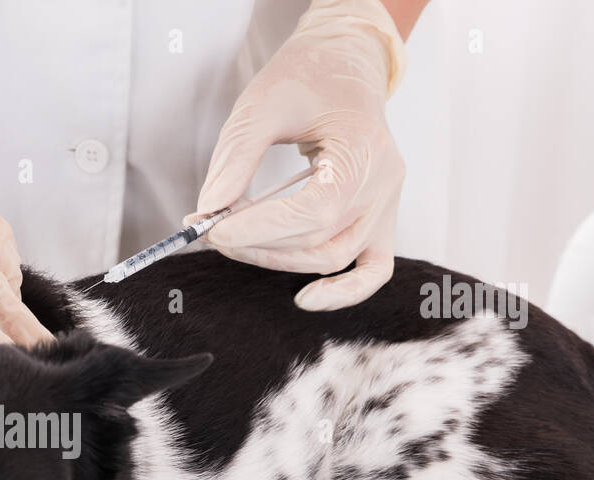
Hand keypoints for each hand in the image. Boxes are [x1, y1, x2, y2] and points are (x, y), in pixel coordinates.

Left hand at [188, 0, 407, 310]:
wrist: (343, 66)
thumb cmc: (307, 78)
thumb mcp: (262, 104)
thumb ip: (236, 158)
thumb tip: (207, 211)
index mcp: (364, 148)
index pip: (314, 210)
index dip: (260, 228)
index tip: (212, 228)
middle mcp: (383, 183)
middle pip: (320, 240)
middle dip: (258, 243)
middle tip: (211, 230)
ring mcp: (386, 205)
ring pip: (335, 257)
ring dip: (278, 260)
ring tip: (235, 244)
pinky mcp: (378, 220)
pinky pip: (372, 269)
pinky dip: (343, 291)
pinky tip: (304, 299)